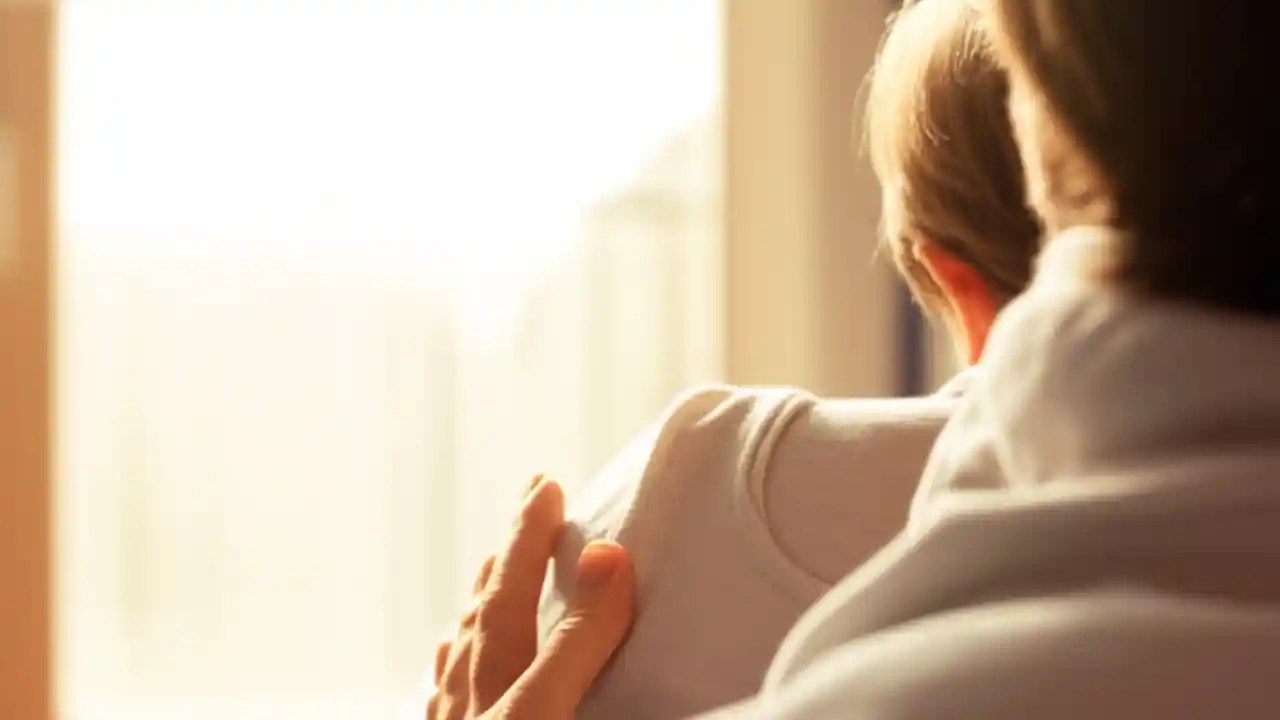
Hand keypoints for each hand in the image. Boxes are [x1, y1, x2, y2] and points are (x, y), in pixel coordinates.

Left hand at [429, 476, 634, 718]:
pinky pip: (452, 696)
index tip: (545, 485)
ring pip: (467, 652)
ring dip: (486, 604)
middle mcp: (468, 698)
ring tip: (493, 568)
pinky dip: (461, 663)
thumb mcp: (544, 711)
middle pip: (488, 610)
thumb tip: (603, 555)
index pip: (514, 590)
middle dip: (510, 553)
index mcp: (494, 678)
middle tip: (527, 505)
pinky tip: (455, 661)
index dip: (532, 535)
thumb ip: (576, 641)